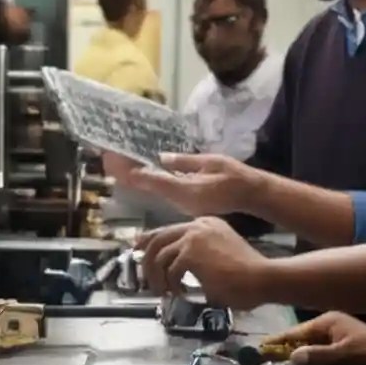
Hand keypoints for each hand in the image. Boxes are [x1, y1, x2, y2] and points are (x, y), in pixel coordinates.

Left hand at [122, 153, 264, 216]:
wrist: (253, 196)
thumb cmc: (236, 176)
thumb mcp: (211, 161)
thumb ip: (184, 162)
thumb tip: (161, 158)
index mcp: (185, 189)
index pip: (152, 180)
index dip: (132, 171)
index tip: (113, 160)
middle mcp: (180, 201)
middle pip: (150, 187)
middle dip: (132, 173)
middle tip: (112, 158)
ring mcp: (185, 206)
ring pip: (158, 191)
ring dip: (143, 179)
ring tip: (126, 163)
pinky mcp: (190, 206)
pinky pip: (168, 193)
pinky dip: (157, 183)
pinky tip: (150, 173)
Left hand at [136, 217, 269, 308]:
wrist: (262, 277)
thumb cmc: (249, 274)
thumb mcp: (220, 257)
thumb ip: (199, 256)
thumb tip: (175, 269)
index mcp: (207, 223)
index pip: (169, 229)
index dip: (150, 240)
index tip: (139, 251)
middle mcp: (198, 225)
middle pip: (157, 239)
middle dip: (146, 260)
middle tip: (145, 279)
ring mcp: (193, 237)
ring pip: (158, 256)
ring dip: (158, 278)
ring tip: (165, 293)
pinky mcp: (190, 253)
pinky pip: (170, 272)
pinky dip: (173, 286)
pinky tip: (182, 294)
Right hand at [264, 311, 365, 364]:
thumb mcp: (344, 356)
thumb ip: (317, 356)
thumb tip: (291, 357)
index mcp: (328, 321)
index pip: (295, 331)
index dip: (277, 342)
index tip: (259, 350)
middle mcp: (329, 325)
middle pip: (300, 339)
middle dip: (285, 350)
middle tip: (263, 362)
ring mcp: (336, 336)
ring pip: (309, 347)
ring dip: (297, 357)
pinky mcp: (342, 347)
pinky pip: (319, 353)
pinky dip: (310, 360)